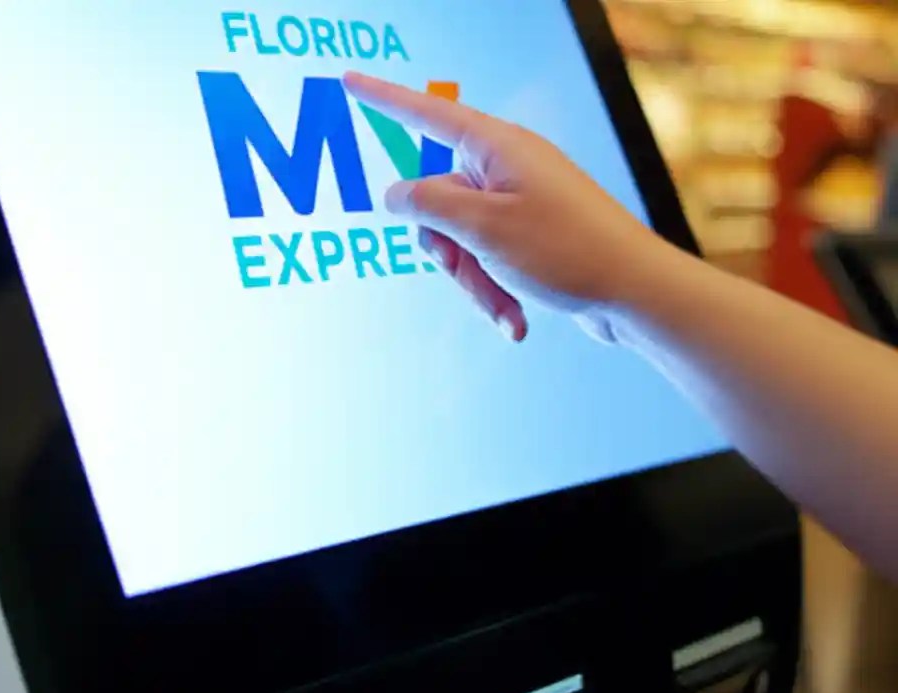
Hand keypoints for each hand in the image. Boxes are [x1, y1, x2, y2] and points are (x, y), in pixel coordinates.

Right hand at [343, 71, 681, 342]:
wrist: (634, 293)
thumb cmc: (567, 249)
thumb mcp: (482, 228)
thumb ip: (428, 205)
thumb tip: (394, 193)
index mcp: (498, 148)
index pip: (427, 116)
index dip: (384, 100)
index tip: (350, 82)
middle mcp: (508, 168)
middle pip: (439, 200)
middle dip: (447, 249)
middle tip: (468, 271)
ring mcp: (520, 201)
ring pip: (461, 239)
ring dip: (474, 279)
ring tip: (505, 304)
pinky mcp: (530, 234)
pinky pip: (488, 258)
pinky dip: (496, 289)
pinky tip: (517, 318)